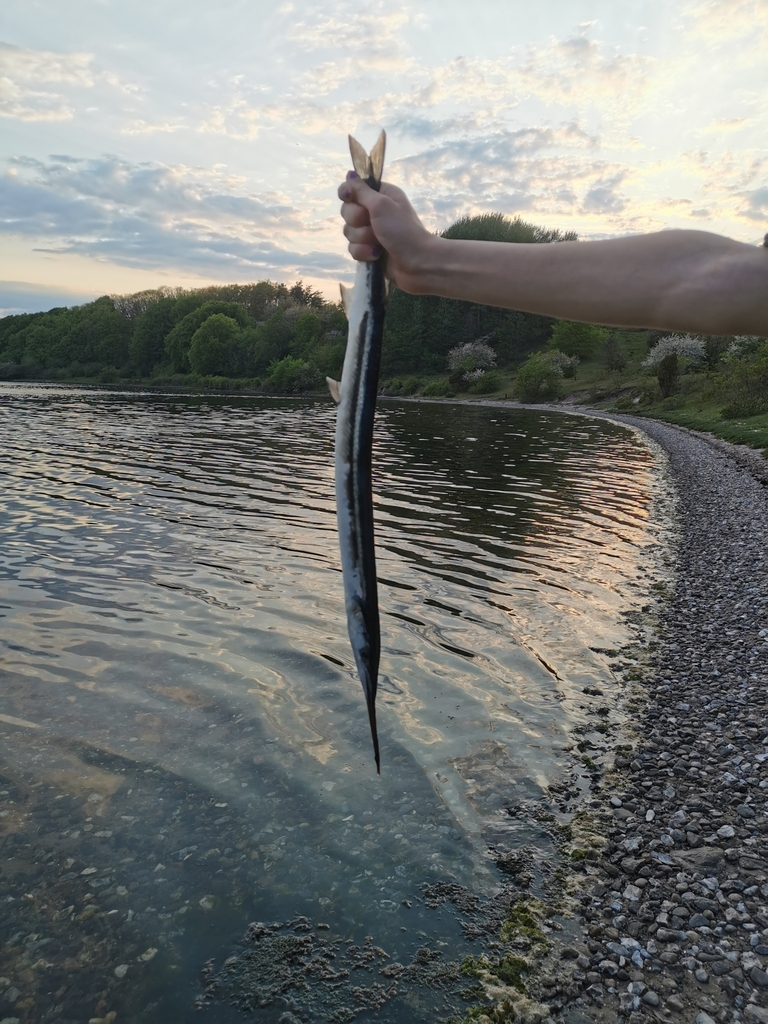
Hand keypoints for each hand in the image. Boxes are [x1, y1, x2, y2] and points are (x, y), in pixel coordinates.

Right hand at [338, 173, 435, 292]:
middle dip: (357, 220)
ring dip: (362, 238)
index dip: (348, 193)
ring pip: (349, 232)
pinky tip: (376, 255)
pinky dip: (363, 252)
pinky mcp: (369, 250)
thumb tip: (349, 174)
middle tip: (372, 224)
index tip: (349, 197)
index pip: (352, 189)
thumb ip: (362, 191)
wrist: (417, 263)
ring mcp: (371, 232)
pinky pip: (353, 248)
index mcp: (380, 195)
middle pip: (347, 212)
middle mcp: (374, 212)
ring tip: (378, 242)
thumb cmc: (403, 230)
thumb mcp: (382, 205)